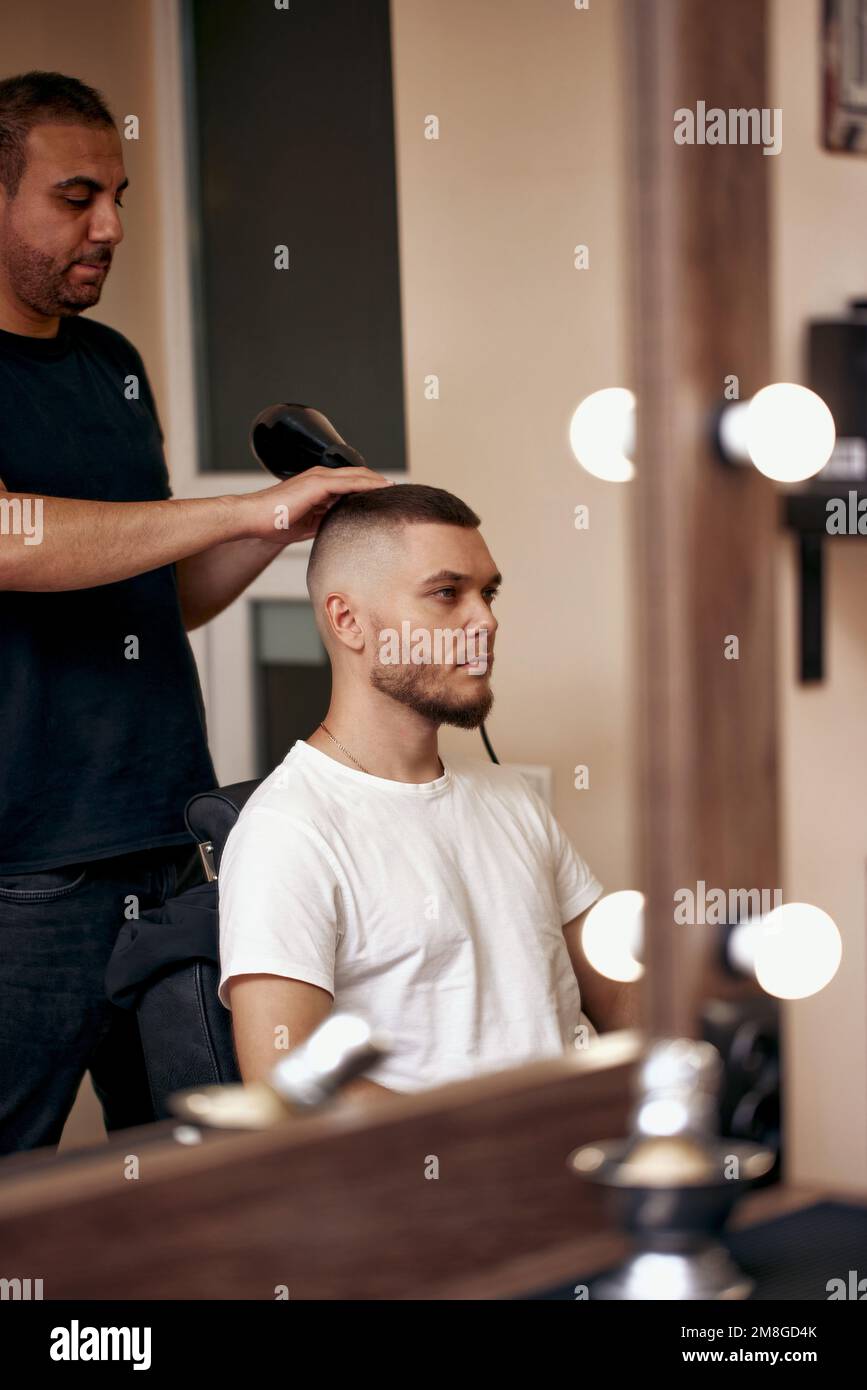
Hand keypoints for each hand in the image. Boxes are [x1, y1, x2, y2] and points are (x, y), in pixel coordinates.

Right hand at [233, 466, 394, 543]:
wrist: (252, 518)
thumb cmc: (272, 522)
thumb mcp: (307, 525)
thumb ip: (324, 522)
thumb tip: (341, 530)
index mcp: (317, 485)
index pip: (349, 482)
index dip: (368, 487)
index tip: (384, 496)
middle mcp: (320, 477)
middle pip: (357, 475)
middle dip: (378, 482)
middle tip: (396, 490)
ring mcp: (319, 478)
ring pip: (357, 476)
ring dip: (377, 482)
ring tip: (395, 489)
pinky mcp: (318, 483)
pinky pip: (350, 482)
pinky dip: (368, 485)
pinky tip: (382, 489)